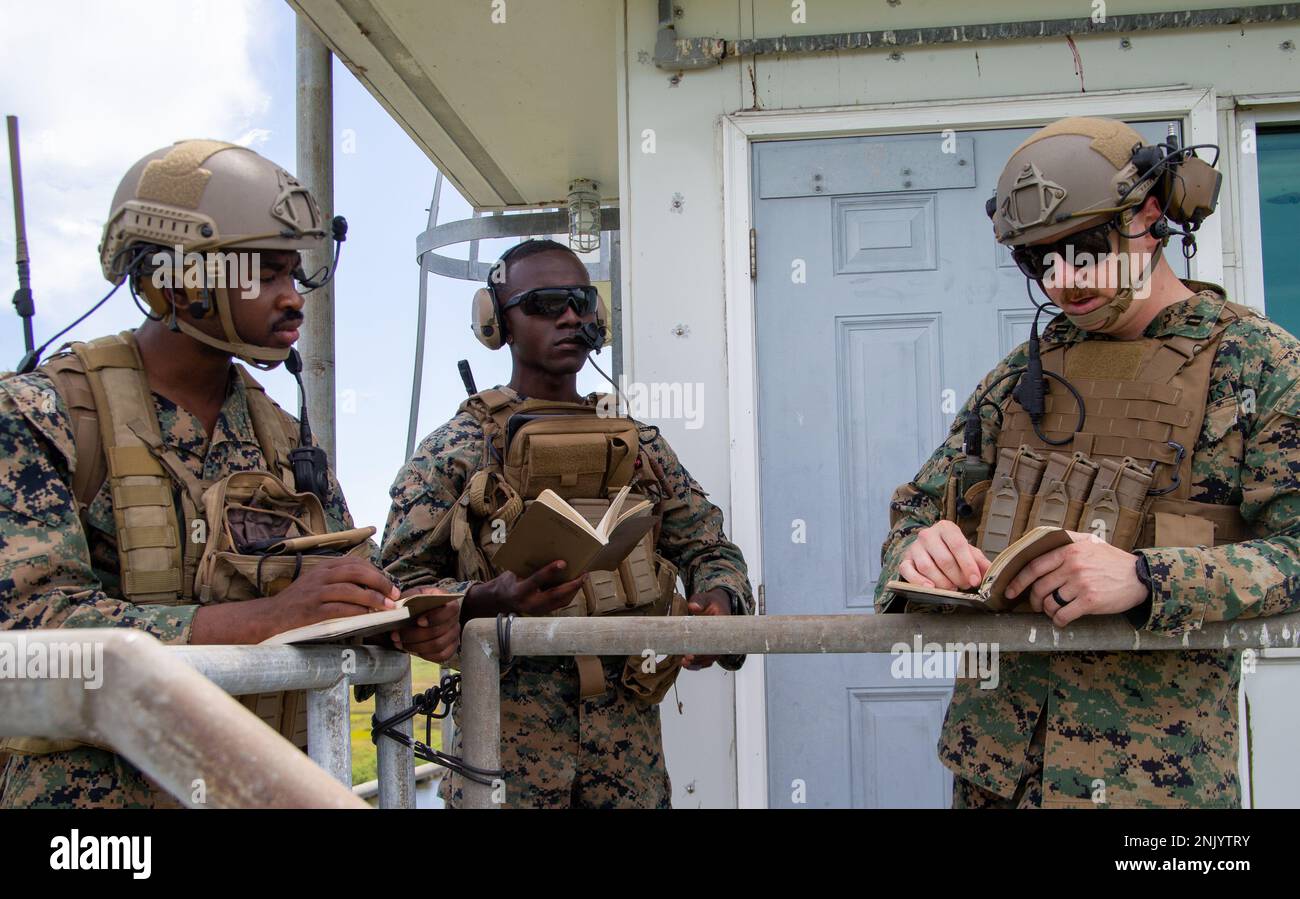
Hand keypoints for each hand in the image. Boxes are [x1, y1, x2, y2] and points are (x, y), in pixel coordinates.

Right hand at [192, 556, 397, 643]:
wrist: (268, 618)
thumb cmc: (298, 603)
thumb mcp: (317, 585)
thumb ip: (339, 582)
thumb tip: (371, 589)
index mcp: (324, 567)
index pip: (356, 563)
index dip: (376, 573)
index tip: (390, 585)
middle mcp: (320, 576)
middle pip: (357, 572)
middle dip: (380, 582)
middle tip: (394, 595)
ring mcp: (315, 593)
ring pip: (350, 590)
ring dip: (372, 599)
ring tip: (387, 607)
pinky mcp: (311, 611)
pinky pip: (339, 609)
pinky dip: (356, 613)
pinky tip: (368, 617)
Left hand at [390, 590, 460, 662]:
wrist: (417, 614)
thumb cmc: (416, 604)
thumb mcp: (411, 595)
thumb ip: (406, 598)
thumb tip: (397, 606)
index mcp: (449, 603)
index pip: (451, 610)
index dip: (435, 617)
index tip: (418, 621)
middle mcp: (454, 620)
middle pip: (439, 631)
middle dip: (415, 635)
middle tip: (397, 635)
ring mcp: (453, 636)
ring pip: (437, 645)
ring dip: (415, 646)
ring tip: (400, 642)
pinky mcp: (450, 649)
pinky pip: (440, 656)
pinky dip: (423, 654)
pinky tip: (410, 648)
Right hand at [464, 560, 586, 618]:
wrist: (500, 601)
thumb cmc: (508, 582)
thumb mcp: (514, 572)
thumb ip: (530, 568)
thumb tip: (549, 556)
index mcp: (519, 591)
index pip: (536, 580)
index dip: (550, 571)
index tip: (563, 562)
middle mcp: (529, 603)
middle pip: (555, 595)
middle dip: (572, 585)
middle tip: (583, 574)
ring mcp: (537, 611)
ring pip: (561, 601)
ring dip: (574, 590)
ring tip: (582, 577)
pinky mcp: (543, 612)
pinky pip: (560, 604)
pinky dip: (569, 594)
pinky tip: (574, 584)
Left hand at [682, 588, 730, 669]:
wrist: (717, 605)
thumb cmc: (712, 603)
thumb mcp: (705, 599)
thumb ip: (699, 601)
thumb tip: (693, 606)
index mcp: (724, 626)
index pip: (716, 641)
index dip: (706, 649)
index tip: (693, 653)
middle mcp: (722, 638)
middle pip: (713, 653)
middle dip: (700, 658)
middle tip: (687, 659)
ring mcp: (717, 644)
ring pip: (709, 658)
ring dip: (697, 663)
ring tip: (685, 663)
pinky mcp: (711, 647)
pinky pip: (707, 659)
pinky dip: (698, 664)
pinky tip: (688, 665)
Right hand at [898, 520, 990, 590]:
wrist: (928, 548)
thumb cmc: (950, 550)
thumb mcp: (967, 551)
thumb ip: (979, 561)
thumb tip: (991, 572)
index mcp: (946, 528)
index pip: (958, 545)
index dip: (968, 565)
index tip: (975, 580)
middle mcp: (928, 535)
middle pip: (944, 559)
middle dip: (957, 576)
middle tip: (965, 585)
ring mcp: (914, 547)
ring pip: (927, 567)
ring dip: (942, 582)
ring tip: (952, 588)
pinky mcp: (905, 560)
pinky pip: (908, 571)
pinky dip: (918, 581)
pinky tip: (930, 587)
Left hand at [1002, 530, 1148, 626]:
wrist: (1140, 576)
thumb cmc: (1113, 560)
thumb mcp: (1091, 541)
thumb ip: (1068, 539)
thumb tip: (1043, 540)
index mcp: (1069, 551)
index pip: (1034, 567)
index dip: (1018, 581)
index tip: (1009, 591)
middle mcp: (1072, 566)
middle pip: (1039, 588)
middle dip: (1033, 600)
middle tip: (1037, 605)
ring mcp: (1081, 584)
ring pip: (1050, 603)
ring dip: (1047, 611)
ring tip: (1053, 611)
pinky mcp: (1090, 601)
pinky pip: (1064, 615)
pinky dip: (1059, 621)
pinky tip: (1062, 620)